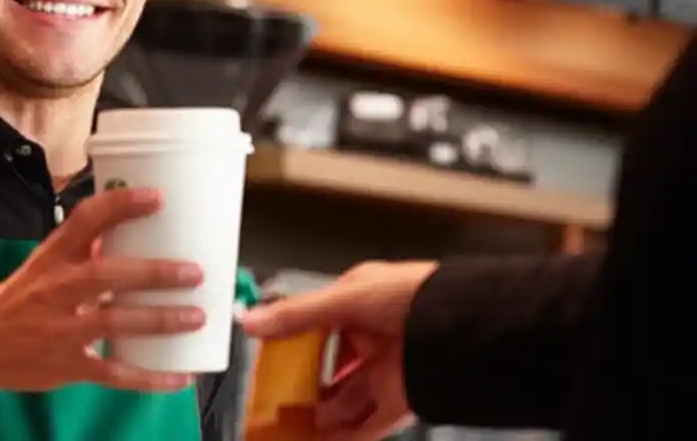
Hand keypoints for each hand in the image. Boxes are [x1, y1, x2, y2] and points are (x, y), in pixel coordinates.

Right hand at [0, 187, 205, 393]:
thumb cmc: (23, 296)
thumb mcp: (46, 264)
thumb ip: (85, 249)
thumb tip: (131, 226)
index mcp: (52, 258)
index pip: (84, 221)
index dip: (119, 206)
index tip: (156, 197)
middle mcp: (55, 289)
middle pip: (106, 275)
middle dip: (152, 273)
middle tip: (194, 272)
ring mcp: (60, 330)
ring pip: (114, 322)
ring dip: (158, 320)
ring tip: (196, 317)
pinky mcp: (66, 365)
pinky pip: (112, 374)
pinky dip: (148, 378)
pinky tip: (180, 377)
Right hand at [240, 261, 439, 440]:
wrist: (466, 323)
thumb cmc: (414, 294)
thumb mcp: (345, 297)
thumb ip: (296, 314)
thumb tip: (253, 321)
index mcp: (357, 305)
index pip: (314, 329)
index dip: (290, 347)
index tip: (269, 362)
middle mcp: (370, 339)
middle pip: (328, 370)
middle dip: (303, 388)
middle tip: (276, 401)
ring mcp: (385, 371)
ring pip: (345, 401)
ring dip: (319, 417)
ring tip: (289, 429)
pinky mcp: (402, 400)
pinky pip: (368, 424)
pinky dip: (345, 436)